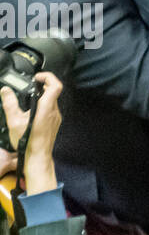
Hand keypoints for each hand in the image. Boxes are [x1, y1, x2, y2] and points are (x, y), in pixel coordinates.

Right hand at [0, 72, 63, 193]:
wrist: (37, 157)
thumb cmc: (27, 142)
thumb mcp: (14, 121)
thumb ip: (10, 104)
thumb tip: (6, 91)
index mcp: (46, 108)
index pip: (55, 85)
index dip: (48, 77)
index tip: (37, 77)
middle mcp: (54, 111)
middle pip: (53, 91)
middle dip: (43, 86)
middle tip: (32, 86)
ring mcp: (56, 117)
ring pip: (52, 101)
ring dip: (42, 97)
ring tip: (29, 99)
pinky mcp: (55, 123)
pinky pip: (51, 109)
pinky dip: (43, 106)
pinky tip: (32, 113)